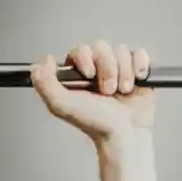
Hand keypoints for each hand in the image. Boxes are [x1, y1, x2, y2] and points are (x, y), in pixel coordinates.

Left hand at [31, 40, 154, 142]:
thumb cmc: (94, 123)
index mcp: (77, 73)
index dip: (86, 59)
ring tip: (122, 91)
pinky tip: (136, 82)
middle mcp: (97, 67)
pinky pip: (139, 53)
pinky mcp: (136, 69)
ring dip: (123, 73)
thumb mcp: (61, 105)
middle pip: (101, 46)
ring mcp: (117, 67)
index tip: (89, 75)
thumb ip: (44, 83)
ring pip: (121, 50)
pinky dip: (139, 66)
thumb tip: (42, 61)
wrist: (124, 134)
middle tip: (107, 91)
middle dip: (107, 68)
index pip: (80, 50)